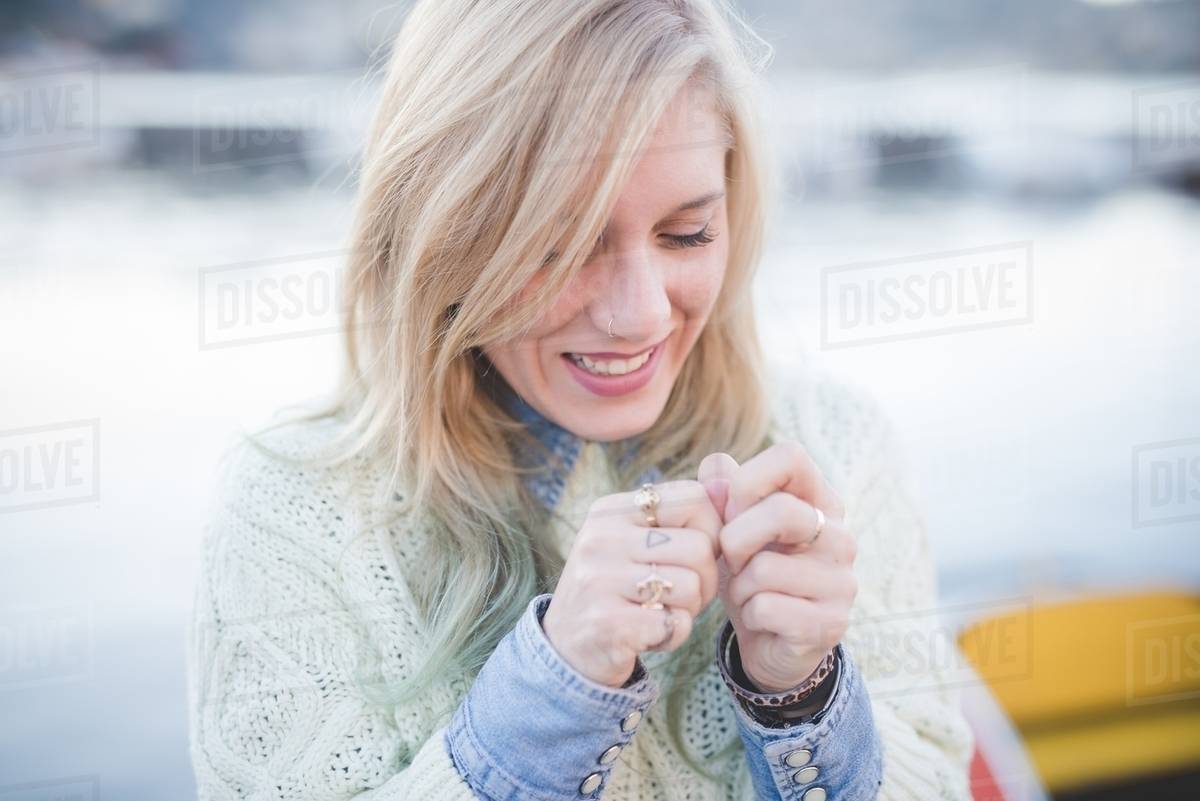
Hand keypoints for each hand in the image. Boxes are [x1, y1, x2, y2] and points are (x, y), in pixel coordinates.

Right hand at [542, 480, 723, 687]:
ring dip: (688, 610)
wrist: (566, 650)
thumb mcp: (638, 542)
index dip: (712, 531)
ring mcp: (601, 580)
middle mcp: (601, 538)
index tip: (695, 556)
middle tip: (679, 595)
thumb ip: (681, 513)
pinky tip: (650, 635)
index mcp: (611, 510)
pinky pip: (677, 623)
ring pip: (692, 587)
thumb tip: (726, 481)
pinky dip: (674, 635)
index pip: (694, 499)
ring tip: (660, 612)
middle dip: (705, 580)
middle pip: (700, 547)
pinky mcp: (608, 622)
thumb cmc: (616, 589)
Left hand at [697, 443, 856, 692]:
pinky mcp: (830, 623)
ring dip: (739, 586)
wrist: (772, 642)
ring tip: (749, 593)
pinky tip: (761, 619)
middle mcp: (841, 536)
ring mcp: (842, 581)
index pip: (792, 456)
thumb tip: (715, 464)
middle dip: (735, 538)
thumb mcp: (733, 530)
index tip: (732, 509)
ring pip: (765, 568)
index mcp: (820, 502)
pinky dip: (749, 615)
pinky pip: (766, 608)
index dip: (748, 479)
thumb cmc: (753, 574)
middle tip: (731, 559)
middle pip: (782, 511)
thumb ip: (722, 493)